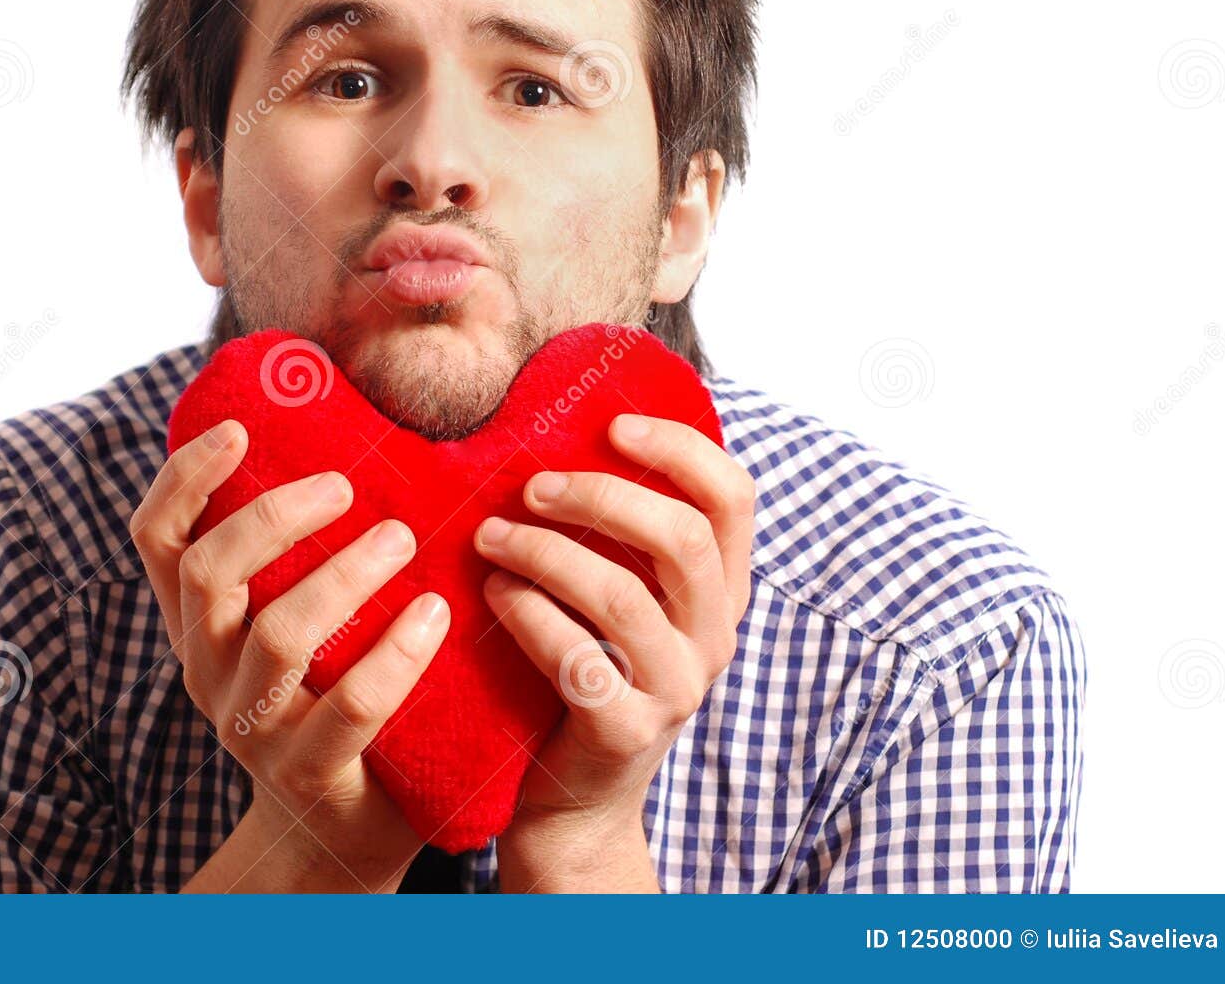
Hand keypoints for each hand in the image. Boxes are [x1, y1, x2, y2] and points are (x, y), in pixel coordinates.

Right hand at [129, 419, 450, 891]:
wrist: (330, 833)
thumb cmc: (319, 698)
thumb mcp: (284, 628)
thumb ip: (289, 560)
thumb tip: (340, 444)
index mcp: (195, 623)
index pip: (156, 539)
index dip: (184, 478)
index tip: (237, 429)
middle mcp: (207, 669)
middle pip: (210, 573)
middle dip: (276, 516)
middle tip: (345, 484)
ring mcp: (253, 726)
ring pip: (280, 634)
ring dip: (345, 574)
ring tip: (401, 536)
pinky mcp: (311, 772)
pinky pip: (352, 705)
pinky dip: (397, 652)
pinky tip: (434, 613)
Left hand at [473, 412, 754, 890]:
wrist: (571, 798)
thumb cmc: (584, 666)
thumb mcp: (617, 594)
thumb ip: (617, 531)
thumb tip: (563, 428)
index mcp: (719, 589)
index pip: (734, 498)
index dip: (681, 448)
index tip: (614, 424)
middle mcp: (713, 637)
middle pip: (684, 539)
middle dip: (601, 496)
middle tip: (533, 485)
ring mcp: (677, 689)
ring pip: (622, 598)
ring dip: (545, 552)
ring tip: (489, 536)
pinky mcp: (626, 732)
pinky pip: (575, 658)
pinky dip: (525, 613)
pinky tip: (491, 592)